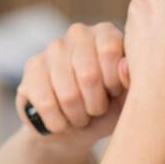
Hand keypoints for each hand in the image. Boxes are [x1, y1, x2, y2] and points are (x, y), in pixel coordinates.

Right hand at [16, 22, 129, 143]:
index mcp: (108, 34)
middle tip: (96, 111)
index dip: (114, 84)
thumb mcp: (128, 101)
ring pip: (67, 94)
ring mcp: (52, 48)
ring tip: (81, 117)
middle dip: (96, 106)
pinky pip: (46, 104)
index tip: (114, 94)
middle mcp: (79, 33)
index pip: (110, 52)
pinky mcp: (32, 67)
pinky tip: (62, 121)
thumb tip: (124, 68)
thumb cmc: (108, 111)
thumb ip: (133, 84)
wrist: (74, 129)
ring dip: (78, 117)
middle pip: (88, 75)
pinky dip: (59, 123)